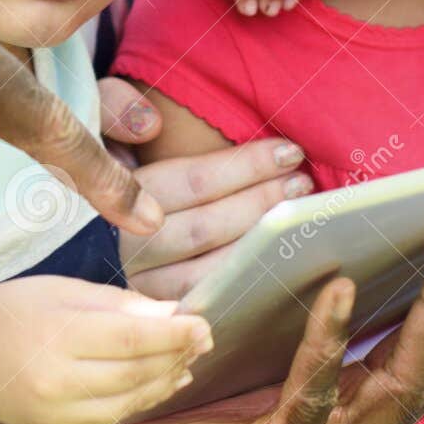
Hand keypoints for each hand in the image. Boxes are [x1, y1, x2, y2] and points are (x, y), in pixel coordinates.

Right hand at [0, 277, 214, 423]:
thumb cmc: (12, 311)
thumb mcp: (63, 291)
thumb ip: (118, 304)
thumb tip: (171, 313)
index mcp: (57, 335)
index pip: (130, 339)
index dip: (174, 334)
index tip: (204, 324)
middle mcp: (57, 380)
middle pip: (135, 372)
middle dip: (176, 355)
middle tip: (203, 338)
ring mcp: (57, 412)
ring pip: (130, 400)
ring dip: (166, 380)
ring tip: (189, 359)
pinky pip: (114, 416)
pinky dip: (144, 399)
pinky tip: (162, 382)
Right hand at [97, 80, 314, 298]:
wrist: (129, 229)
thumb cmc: (155, 176)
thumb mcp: (120, 129)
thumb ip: (121, 110)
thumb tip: (152, 125)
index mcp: (125, 195)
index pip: (194, 181)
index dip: (248, 166)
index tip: (291, 152)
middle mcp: (131, 244)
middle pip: (206, 227)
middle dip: (263, 203)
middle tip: (304, 185)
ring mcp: (150, 285)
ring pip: (214, 269)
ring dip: (264, 244)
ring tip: (302, 220)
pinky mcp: (170, 313)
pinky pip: (219, 302)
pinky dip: (255, 281)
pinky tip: (286, 260)